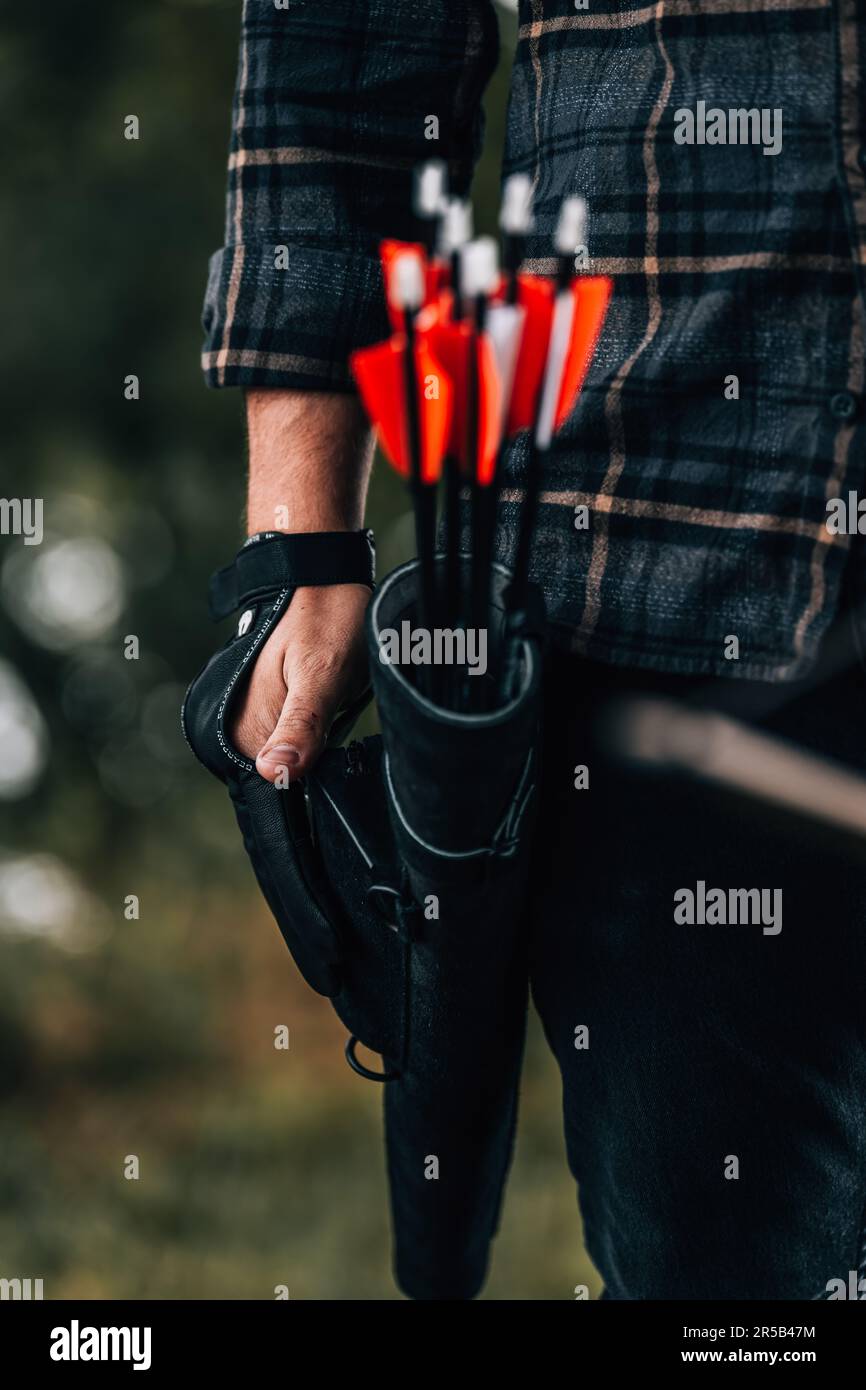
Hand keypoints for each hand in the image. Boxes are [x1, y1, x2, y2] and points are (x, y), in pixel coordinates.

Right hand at [231, 583, 370, 781]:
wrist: (326, 576)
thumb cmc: (327, 618)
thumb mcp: (322, 674)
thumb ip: (302, 725)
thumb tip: (275, 772)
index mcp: (243, 730)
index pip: (276, 792)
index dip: (311, 783)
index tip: (332, 747)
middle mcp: (241, 729)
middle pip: (288, 776)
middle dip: (321, 759)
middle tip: (339, 710)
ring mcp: (257, 717)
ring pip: (298, 757)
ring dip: (323, 742)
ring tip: (336, 700)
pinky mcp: (274, 706)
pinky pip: (300, 737)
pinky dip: (321, 728)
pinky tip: (332, 702)